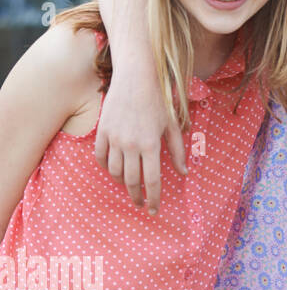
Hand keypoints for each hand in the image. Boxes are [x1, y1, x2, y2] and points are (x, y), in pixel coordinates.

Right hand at [94, 65, 185, 213]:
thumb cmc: (159, 101)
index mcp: (151, 145)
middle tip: (140, 205)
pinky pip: (100, 157)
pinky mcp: (102, 132)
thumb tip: (184, 173)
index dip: (153, 198)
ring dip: (122, 182)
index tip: (154, 210)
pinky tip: (113, 170)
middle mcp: (131, 145)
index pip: (152, 181)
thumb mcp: (174, 126)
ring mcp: (114, 139)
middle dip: (136, 197)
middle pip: (131, 181)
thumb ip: (178, 151)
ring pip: (114, 171)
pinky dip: (105, 167)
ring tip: (129, 186)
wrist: (136, 79)